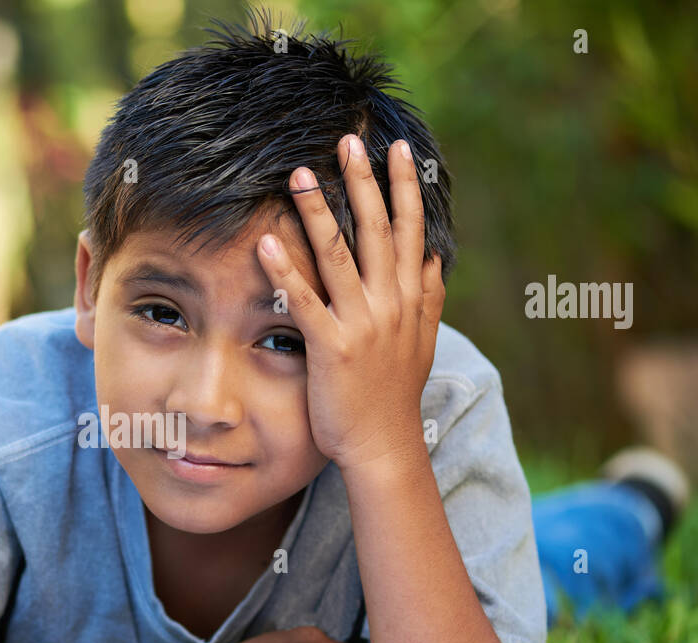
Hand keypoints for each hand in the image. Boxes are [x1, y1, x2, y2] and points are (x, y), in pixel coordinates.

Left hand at [256, 134, 445, 471]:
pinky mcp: (331, 348)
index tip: (396, 148)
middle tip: (346, 141)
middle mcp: (390, 303)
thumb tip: (432, 254)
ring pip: (338, 256)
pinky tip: (265, 244)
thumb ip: (426, 294)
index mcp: (409, 297)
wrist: (385, 446)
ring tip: (299, 176)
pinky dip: (285, 271)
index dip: (404, 187)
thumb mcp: (421, 339)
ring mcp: (362, 324)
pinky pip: (305, 302)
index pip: (409, 229)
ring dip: (318, 213)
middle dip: (362, 182)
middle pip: (375, 231)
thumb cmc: (394, 394)